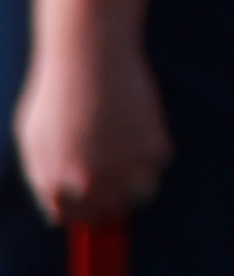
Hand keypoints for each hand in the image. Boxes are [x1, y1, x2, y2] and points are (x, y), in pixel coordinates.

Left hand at [18, 37, 171, 221]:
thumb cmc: (57, 93)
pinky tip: (140, 130)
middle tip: (115, 176)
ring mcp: (122, 170)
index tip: (89, 197)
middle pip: (108, 210)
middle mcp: (88, 185)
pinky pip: (159, 165)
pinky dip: (153, 152)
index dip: (80, 206)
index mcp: (54, 185)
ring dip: (136, 181)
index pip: (71, 217)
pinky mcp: (153, 150)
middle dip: (110, 197)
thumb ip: (43, 177)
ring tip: (131, 157)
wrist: (90, 58)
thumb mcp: (32, 140)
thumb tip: (58, 205)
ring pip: (139, 195)